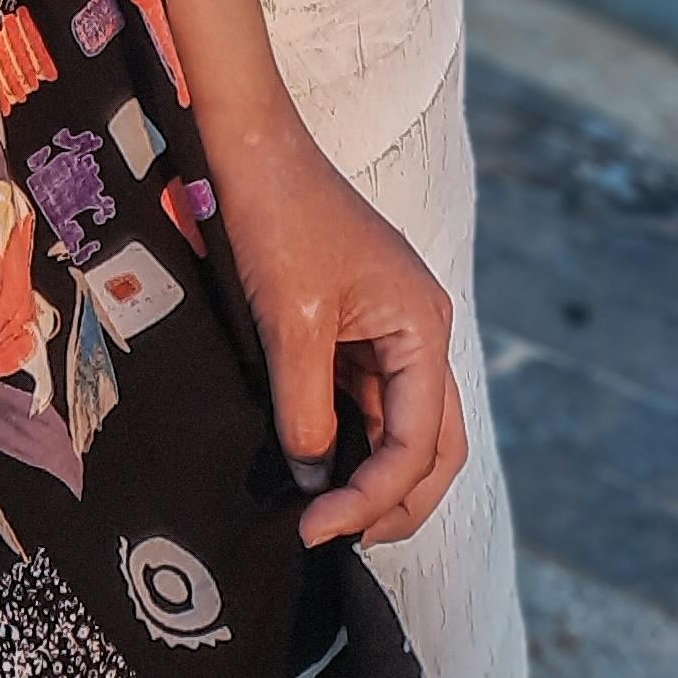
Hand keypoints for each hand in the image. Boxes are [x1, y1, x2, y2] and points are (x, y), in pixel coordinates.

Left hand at [209, 116, 467, 547]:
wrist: (247, 142)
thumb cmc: (275, 215)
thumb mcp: (290, 321)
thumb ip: (305, 409)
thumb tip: (315, 479)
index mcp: (422, 328)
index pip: (419, 441)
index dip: (373, 495)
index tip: (319, 527)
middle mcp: (419, 333)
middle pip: (431, 445)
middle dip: (390, 500)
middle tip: (333, 536)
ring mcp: (389, 330)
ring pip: (398, 427)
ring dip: (369, 475)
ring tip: (322, 515)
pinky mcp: (355, 326)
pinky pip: (364, 400)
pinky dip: (346, 439)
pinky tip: (312, 466)